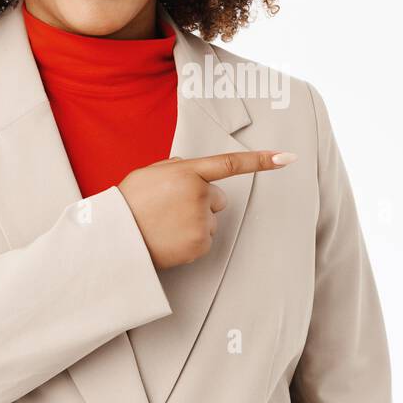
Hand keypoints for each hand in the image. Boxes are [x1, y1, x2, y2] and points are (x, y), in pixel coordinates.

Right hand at [118, 150, 296, 268]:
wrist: (115, 238)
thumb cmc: (129, 203)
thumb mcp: (150, 173)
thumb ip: (177, 168)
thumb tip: (192, 172)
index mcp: (187, 172)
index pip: (230, 164)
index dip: (261, 160)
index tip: (288, 158)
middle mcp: (199, 195)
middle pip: (218, 198)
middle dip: (201, 202)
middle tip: (170, 209)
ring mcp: (201, 221)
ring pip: (211, 220)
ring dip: (194, 222)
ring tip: (165, 225)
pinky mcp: (201, 244)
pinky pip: (205, 239)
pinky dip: (191, 241)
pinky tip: (170, 239)